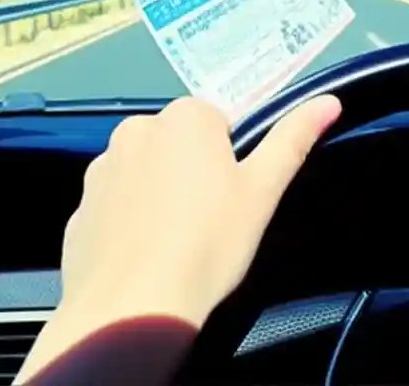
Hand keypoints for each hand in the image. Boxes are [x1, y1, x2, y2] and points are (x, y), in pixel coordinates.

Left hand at [58, 95, 341, 326]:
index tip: (233, 198)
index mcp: (184, 118)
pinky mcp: (80, 210)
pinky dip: (130, 225)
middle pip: (178, 145)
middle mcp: (135, 131)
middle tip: (210, 222)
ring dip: (160, 196)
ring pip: (145, 174)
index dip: (232, 161)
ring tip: (178, 243)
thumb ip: (293, 139)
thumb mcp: (263, 192)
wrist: (131, 307)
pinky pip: (115, 208)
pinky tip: (148, 256)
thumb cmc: (206, 245)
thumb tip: (328, 101)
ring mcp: (100, 170)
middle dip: (193, 173)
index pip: (218, 123)